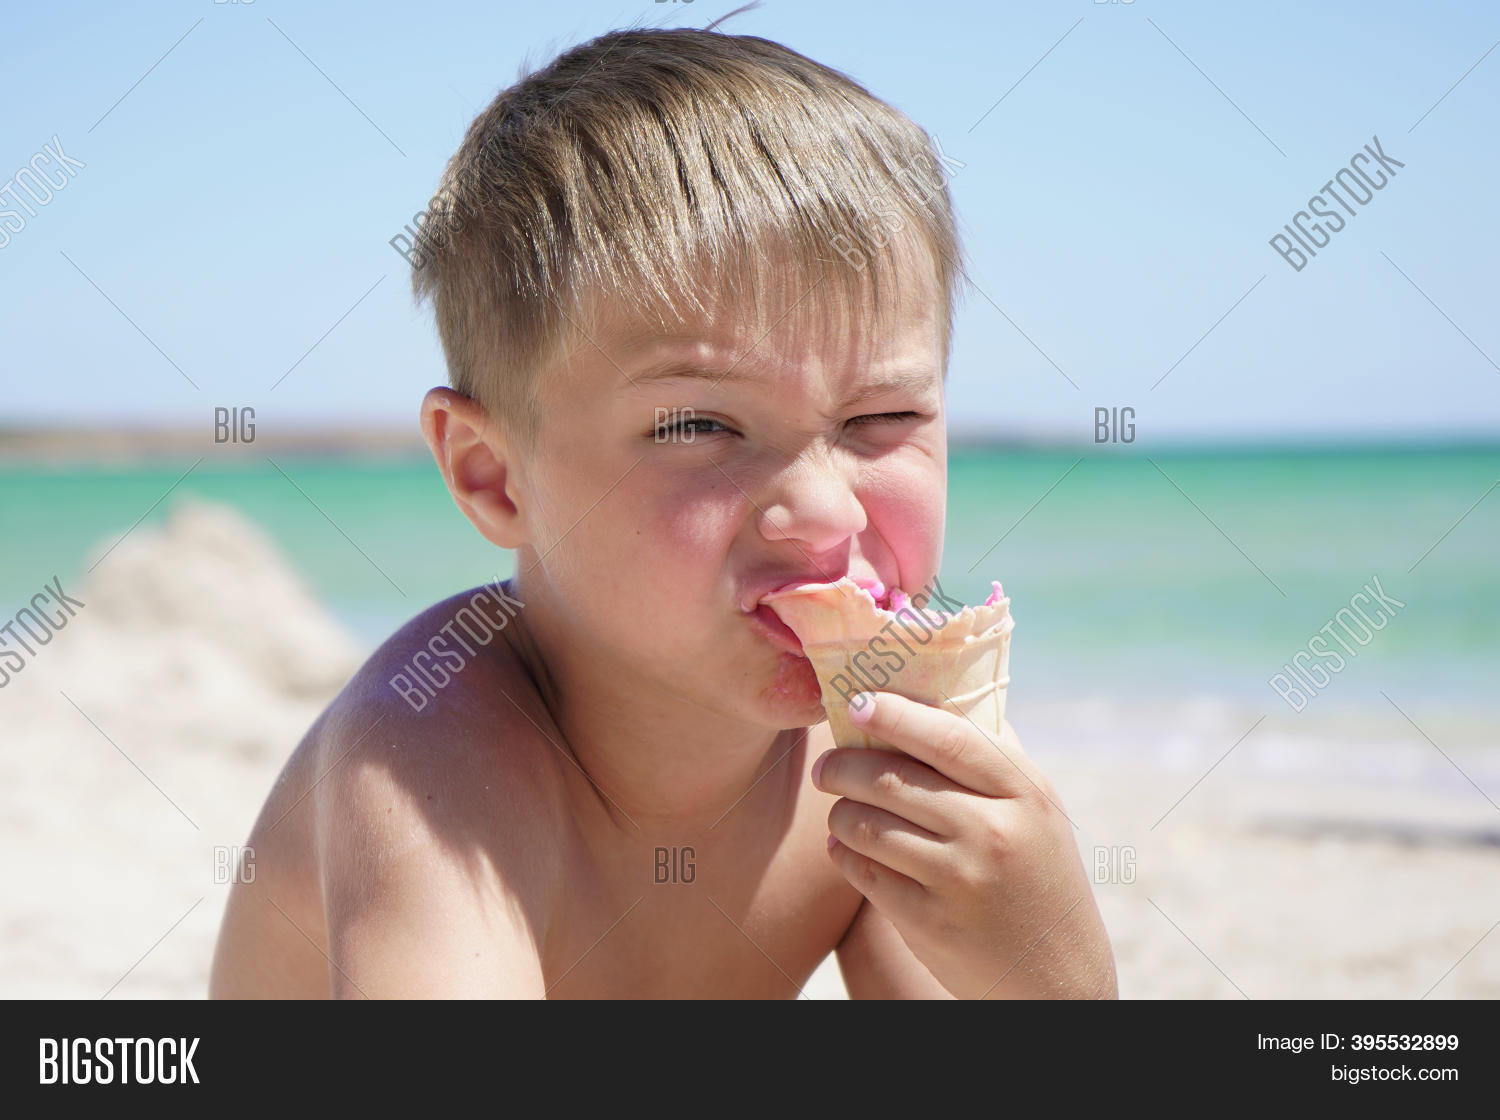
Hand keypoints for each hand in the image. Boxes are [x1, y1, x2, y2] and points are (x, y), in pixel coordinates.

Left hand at [814, 691, 1116, 998]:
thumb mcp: (1037, 810)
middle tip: (825, 767)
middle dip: (842, 766)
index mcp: (1023, 791)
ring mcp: (961, 878)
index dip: (894, 714)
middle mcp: (994, 831)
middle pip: (890, 779)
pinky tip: (846, 848)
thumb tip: (933, 696)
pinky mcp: (930, 921)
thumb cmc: (1037, 875)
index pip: (946, 737)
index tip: (857, 702)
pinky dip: (844, 854)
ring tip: (840, 810)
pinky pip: (863, 872)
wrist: (1057, 976)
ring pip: (867, 825)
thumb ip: (991, 756)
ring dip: (840, 813)